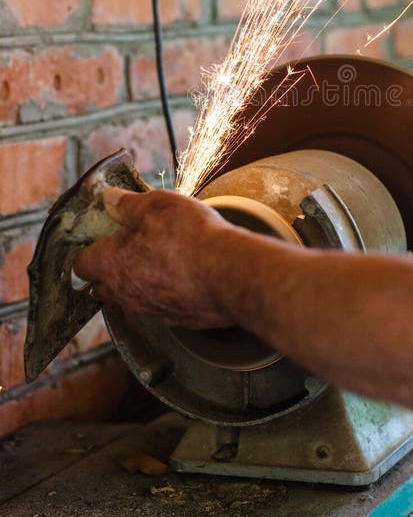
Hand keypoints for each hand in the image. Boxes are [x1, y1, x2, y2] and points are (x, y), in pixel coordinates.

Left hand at [73, 187, 236, 327]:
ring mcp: (151, 309)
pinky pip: (162, 307)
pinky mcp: (177, 318)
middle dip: (107, 273)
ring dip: (138, 283)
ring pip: (132, 299)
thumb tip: (109, 199)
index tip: (96, 241)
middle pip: (102, 288)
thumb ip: (127, 204)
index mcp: (111, 264)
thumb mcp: (155, 204)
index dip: (86, 252)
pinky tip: (183, 277)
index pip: (81, 265)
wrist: (227, 272)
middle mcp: (125, 292)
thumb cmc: (187, 235)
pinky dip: (167, 293)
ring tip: (158, 262)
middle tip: (125, 252)